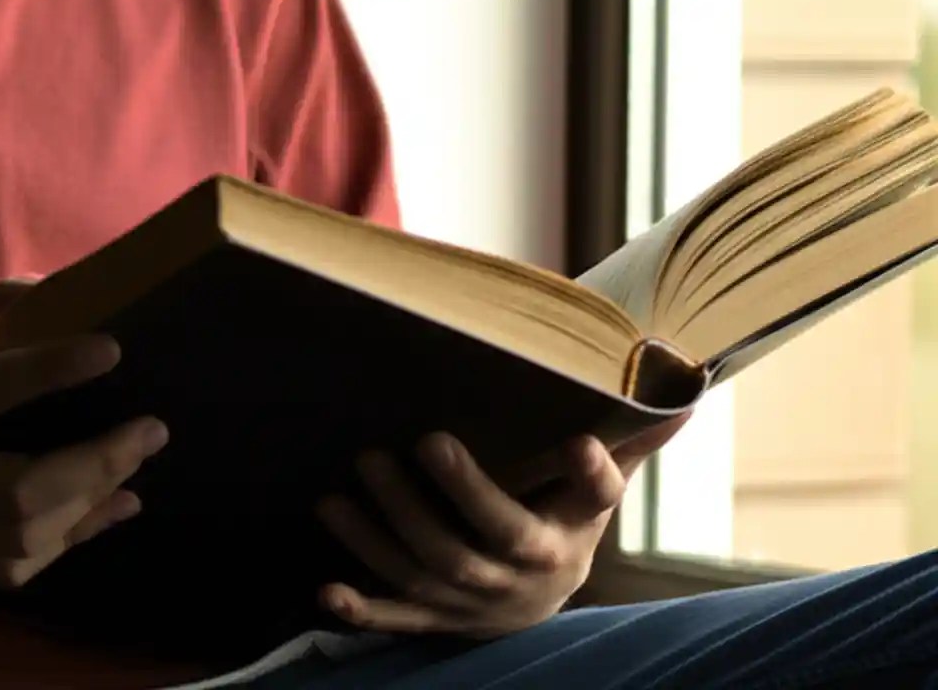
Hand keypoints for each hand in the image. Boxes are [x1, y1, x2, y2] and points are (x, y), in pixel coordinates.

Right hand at [0, 281, 166, 588]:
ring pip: (28, 535)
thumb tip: (53, 284)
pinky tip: (113, 507)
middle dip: (99, 460)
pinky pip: (19, 565)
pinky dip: (73, 539)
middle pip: (23, 486)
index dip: (58, 366)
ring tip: (136, 465)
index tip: (113, 348)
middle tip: (153, 429)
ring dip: (93, 502)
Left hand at [316, 417, 688, 637]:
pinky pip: (397, 621)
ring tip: (334, 499)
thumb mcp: (599, 490)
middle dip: (435, 500)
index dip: (585, 478)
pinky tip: (327, 592)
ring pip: (420, 578)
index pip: (578, 506)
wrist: (541, 601)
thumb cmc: (563, 523)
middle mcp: (513, 580)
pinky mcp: (434, 620)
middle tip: (400, 446)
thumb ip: (626, 441)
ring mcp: (468, 606)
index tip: (579, 444)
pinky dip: (362, 612)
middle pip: (467, 549)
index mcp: (556, 541)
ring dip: (374, 541)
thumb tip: (682, 388)